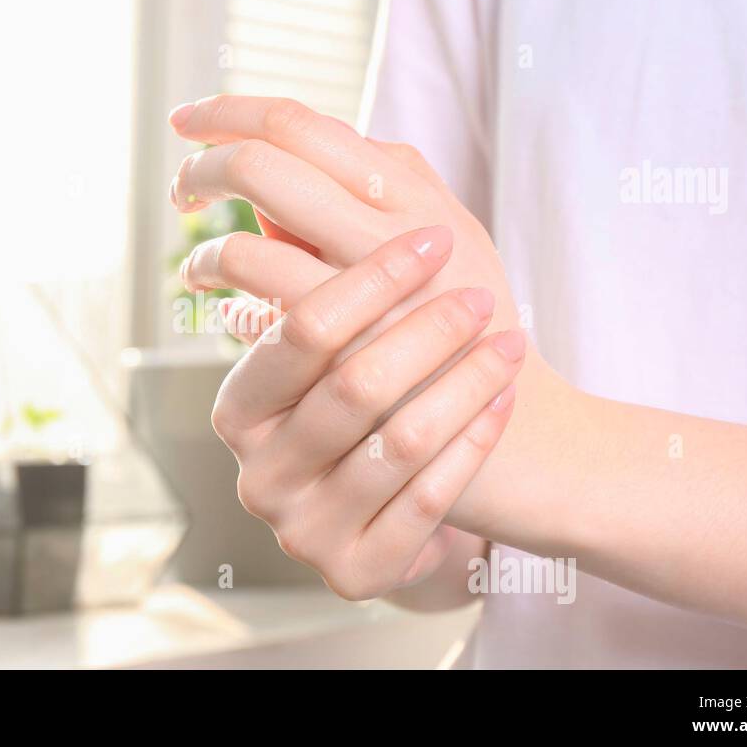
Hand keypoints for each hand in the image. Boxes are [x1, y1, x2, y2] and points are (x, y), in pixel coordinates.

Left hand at [168, 95, 522, 346]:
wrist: (511, 417)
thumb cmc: (466, 318)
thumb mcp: (446, 230)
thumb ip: (379, 186)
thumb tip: (297, 157)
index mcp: (407, 185)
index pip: (296, 122)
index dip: (227, 113)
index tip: (188, 121)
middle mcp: (388, 226)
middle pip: (261, 165)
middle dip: (202, 171)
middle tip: (182, 192)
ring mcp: (365, 294)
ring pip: (247, 249)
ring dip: (208, 258)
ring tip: (199, 272)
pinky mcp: (346, 357)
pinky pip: (259, 320)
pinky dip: (233, 311)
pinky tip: (232, 315)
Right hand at [191, 225, 524, 599]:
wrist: (391, 505)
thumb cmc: (366, 404)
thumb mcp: (329, 353)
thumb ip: (310, 279)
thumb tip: (305, 174)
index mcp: (238, 410)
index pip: (300, 329)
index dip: (372, 279)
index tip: (434, 238)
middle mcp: (259, 474)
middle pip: (353, 384)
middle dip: (429, 329)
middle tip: (481, 293)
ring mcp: (302, 530)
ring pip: (399, 440)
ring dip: (465, 381)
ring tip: (508, 339)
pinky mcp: (354, 571)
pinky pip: (429, 498)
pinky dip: (473, 440)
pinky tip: (503, 398)